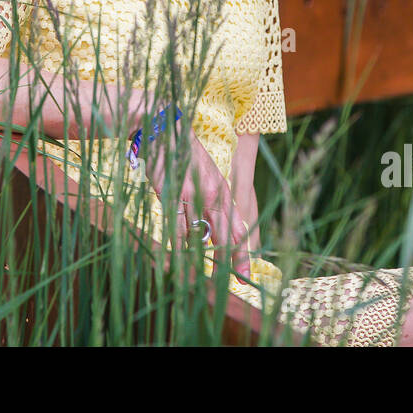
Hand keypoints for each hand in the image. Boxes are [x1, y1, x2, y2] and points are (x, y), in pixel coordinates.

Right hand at [141, 124, 252, 282]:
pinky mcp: (172, 194)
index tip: (245, 274)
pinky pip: (177, 226)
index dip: (243, 253)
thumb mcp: (209, 178)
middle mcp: (213, 194)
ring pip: (198, 234)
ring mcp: (192, 194)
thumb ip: (215, 203)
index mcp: (223, 191)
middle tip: (235, 282)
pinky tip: (179, 256)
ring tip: (199, 275)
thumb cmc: (186, 157)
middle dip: (229, 261)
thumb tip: (220, 232)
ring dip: (199, 256)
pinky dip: (179, 243)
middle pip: (225, 235)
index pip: (238, 227)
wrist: (166, 131)